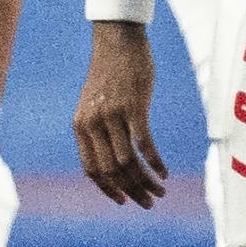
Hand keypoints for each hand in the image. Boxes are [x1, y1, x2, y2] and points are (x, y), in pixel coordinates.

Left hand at [73, 20, 166, 205]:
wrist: (117, 43)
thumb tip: (110, 159)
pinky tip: (164, 172)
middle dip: (131, 191)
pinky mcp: (133, 108)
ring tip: (160, 191)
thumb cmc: (109, 76)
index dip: (108, 189)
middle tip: (149, 203)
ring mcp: (112, 116)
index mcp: (80, 126)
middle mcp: (92, 123)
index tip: (124, 201)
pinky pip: (144, 145)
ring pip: (128, 162)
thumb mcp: (94, 104)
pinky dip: (155, 163)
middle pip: (111, 170)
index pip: (91, 168)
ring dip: (145, 182)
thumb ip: (97, 129)